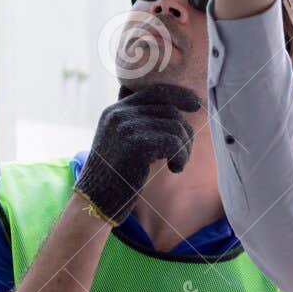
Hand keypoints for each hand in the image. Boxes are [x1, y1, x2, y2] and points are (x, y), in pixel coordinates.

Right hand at [73, 83, 200, 224]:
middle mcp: (119, 114)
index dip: (178, 96)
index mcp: (115, 110)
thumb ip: (139, 123)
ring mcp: (126, 127)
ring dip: (184, 148)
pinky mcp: (136, 144)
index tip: (195, 105)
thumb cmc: (116, 174)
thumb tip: (175, 108)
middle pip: (169, 110)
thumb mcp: (122, 141)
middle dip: (184, 132)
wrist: (97, 200)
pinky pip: (175, 143)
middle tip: (182, 154)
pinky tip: (174, 169)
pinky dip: (181, 157)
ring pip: (175, 127)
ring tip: (176, 164)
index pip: (154, 92)